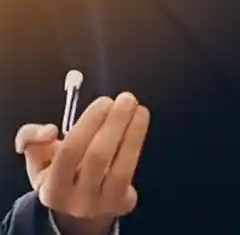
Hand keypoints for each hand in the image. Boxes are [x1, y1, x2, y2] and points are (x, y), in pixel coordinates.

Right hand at [13, 93, 149, 234]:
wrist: (79, 209)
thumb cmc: (60, 172)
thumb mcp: (38, 158)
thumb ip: (30, 138)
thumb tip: (48, 130)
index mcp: (51, 189)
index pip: (69, 152)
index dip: (89, 124)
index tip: (104, 101)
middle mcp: (76, 200)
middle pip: (97, 157)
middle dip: (114, 124)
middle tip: (126, 99)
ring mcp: (101, 204)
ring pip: (120, 165)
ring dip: (132, 131)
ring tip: (138, 108)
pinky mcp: (121, 202)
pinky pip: (131, 170)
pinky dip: (136, 143)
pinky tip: (140, 121)